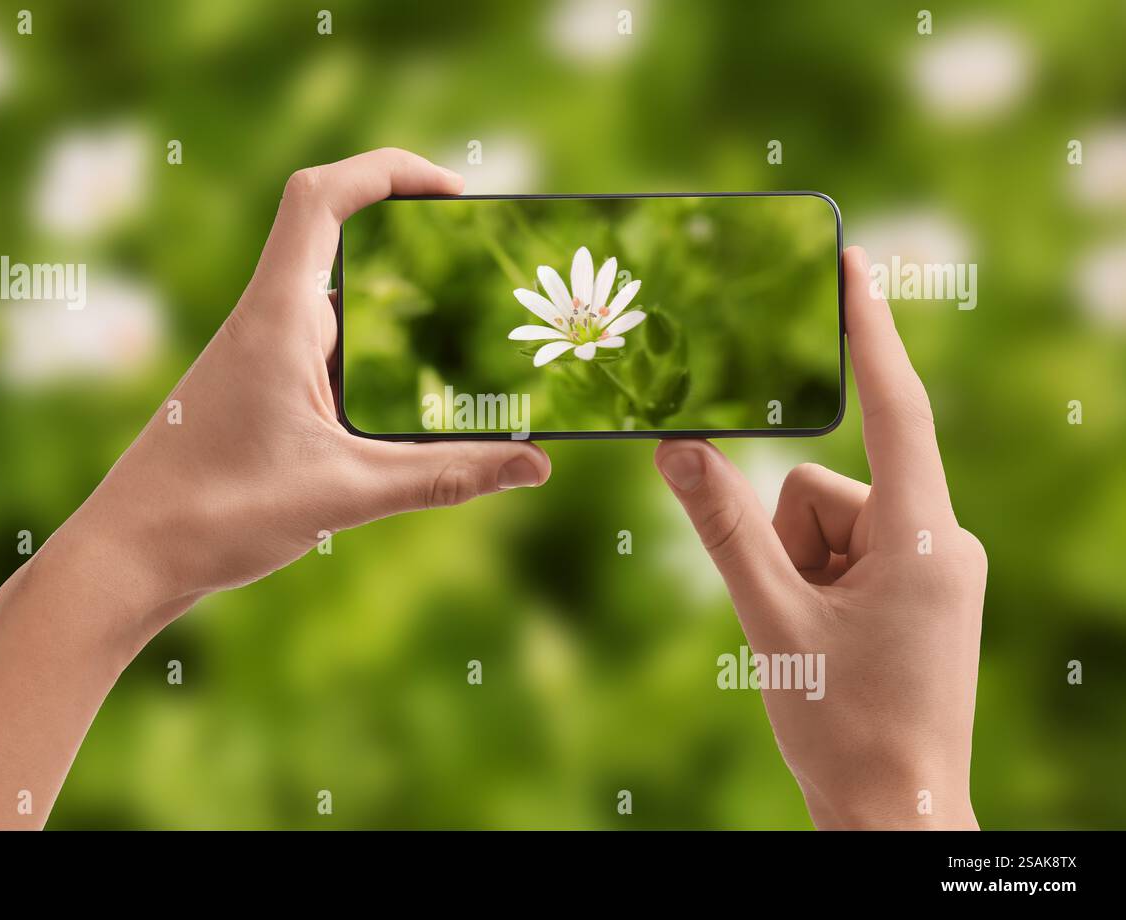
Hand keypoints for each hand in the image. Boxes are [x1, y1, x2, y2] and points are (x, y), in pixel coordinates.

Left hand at [0, 148, 551, 829]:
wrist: (126, 556)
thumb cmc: (217, 514)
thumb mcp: (348, 492)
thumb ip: (447, 475)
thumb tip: (536, 464)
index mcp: (278, 319)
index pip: (322, 197)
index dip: (389, 170)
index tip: (455, 192)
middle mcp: (266, 322)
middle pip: (338, 238)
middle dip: (413, 242)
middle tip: (482, 268)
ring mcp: (258, 355)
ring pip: (336, 299)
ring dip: (395, 304)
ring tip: (466, 334)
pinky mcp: (256, 390)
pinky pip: (325, 346)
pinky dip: (373, 351)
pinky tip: (410, 397)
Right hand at [655, 246, 985, 828]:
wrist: (895, 811)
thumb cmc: (843, 724)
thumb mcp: (770, 617)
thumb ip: (721, 526)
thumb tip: (674, 447)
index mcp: (923, 538)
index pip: (896, 410)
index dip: (870, 332)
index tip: (853, 262)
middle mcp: (942, 541)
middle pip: (826, 491)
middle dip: (787, 544)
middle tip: (792, 619)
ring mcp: (935, 567)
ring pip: (828, 524)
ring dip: (798, 571)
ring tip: (810, 642)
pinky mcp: (924, 589)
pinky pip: (847, 551)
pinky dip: (815, 584)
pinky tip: (823, 644)